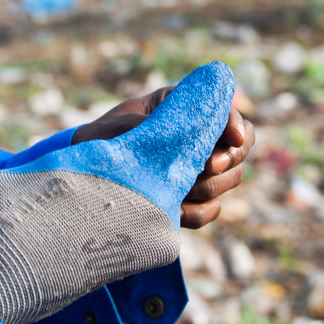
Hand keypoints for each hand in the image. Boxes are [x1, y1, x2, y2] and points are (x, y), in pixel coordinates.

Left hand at [73, 85, 255, 227]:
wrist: (84, 175)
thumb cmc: (100, 141)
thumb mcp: (118, 127)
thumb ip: (146, 126)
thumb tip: (173, 138)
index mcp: (186, 111)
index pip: (228, 114)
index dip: (236, 124)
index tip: (233, 138)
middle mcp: (199, 140)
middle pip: (239, 150)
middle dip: (225, 160)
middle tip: (205, 167)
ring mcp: (198, 171)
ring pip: (230, 179)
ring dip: (208, 187)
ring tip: (179, 188)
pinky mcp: (191, 200)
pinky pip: (211, 211)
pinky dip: (197, 213)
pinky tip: (175, 211)